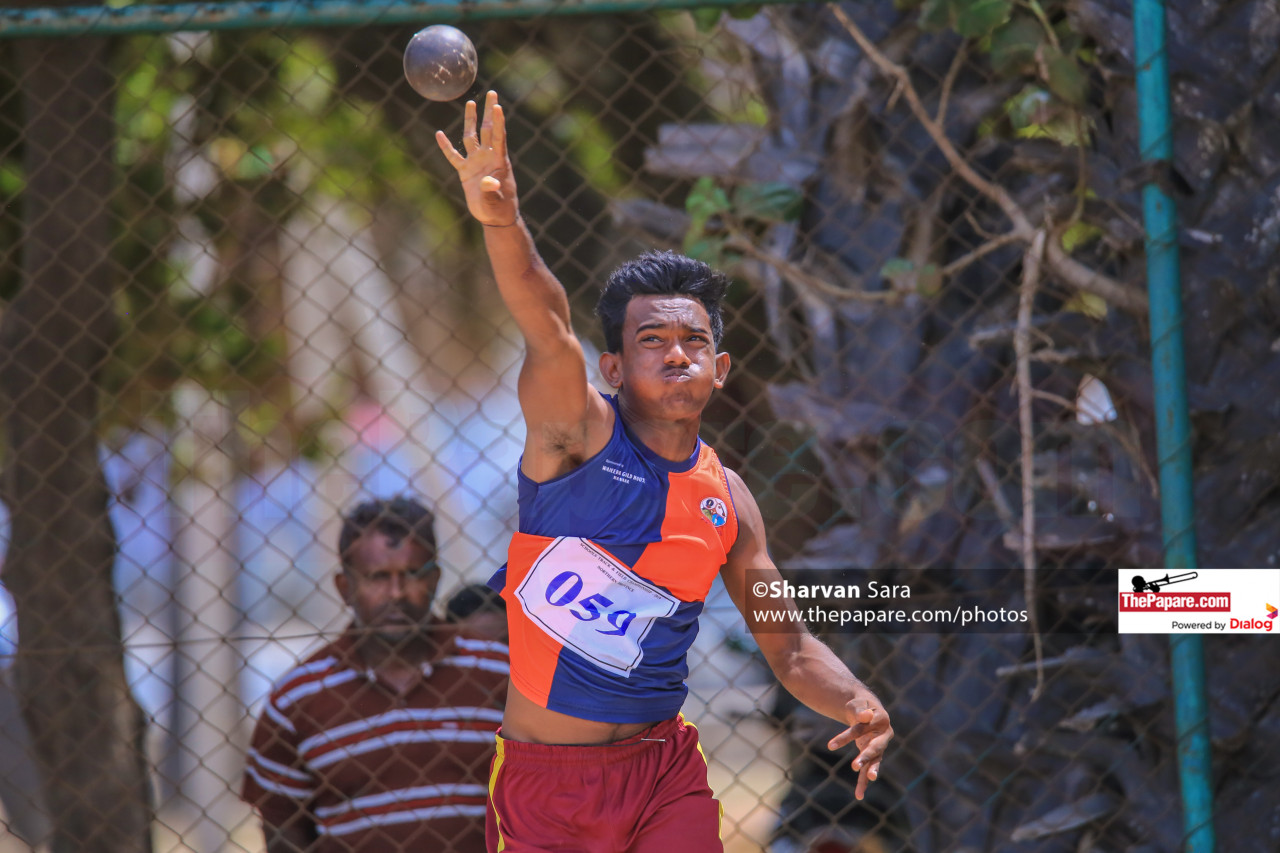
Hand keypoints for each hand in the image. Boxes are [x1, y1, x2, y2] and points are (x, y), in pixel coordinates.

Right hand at [435, 90, 518, 226]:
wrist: (494, 218)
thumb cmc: (498, 209)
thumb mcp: (494, 200)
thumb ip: (491, 190)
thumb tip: (488, 182)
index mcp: (498, 161)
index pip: (498, 136)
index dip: (498, 121)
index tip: (497, 105)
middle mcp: (488, 157)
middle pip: (488, 129)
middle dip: (489, 111)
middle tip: (492, 92)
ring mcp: (476, 162)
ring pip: (472, 137)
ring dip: (471, 121)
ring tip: (471, 103)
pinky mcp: (466, 171)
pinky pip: (454, 156)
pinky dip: (446, 146)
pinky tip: (439, 134)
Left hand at [828, 697, 892, 800]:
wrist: (867, 709)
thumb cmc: (860, 705)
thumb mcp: (858, 704)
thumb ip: (860, 711)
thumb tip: (865, 716)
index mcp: (881, 720)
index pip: (861, 729)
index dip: (846, 737)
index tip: (830, 746)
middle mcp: (884, 736)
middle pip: (875, 747)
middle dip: (865, 757)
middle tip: (854, 766)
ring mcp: (879, 747)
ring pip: (874, 761)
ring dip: (869, 771)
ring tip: (866, 784)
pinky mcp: (873, 755)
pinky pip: (869, 768)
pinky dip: (864, 781)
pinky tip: (859, 795)